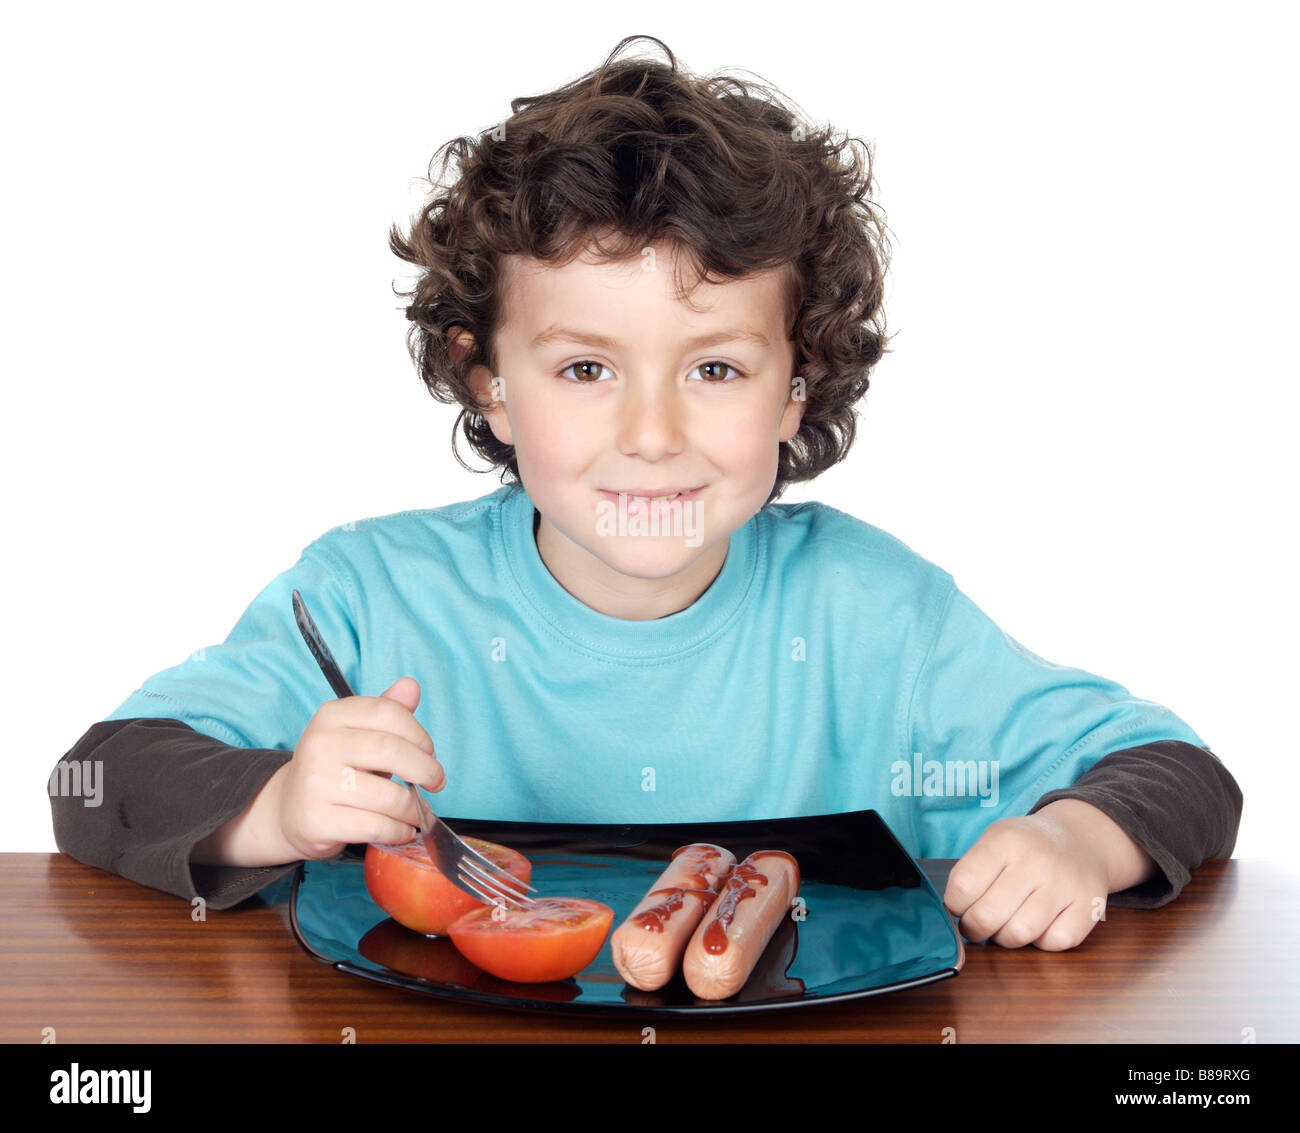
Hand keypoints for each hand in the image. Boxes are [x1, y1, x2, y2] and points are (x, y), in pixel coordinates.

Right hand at [272, 676, 444, 860]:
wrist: (288, 809)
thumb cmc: (335, 769)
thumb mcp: (358, 734)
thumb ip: (387, 711)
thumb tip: (411, 686)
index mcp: (332, 715)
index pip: (388, 712)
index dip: (419, 734)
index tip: (429, 752)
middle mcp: (320, 744)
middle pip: (391, 750)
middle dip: (425, 769)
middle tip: (436, 782)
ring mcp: (316, 783)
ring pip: (389, 796)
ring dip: (413, 808)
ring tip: (416, 812)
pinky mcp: (317, 820)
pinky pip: (376, 826)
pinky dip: (398, 831)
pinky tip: (400, 829)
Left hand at [942, 800, 1147, 950]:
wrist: (1081, 840)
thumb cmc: (1026, 847)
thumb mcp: (995, 840)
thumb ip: (971, 872)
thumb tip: (949, 915)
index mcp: (1006, 840)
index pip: (962, 886)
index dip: (954, 905)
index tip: (959, 906)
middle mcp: (1036, 861)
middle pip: (987, 916)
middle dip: (974, 929)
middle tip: (977, 924)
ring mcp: (1065, 885)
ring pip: (1019, 934)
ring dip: (1005, 938)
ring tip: (1006, 924)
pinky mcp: (1088, 907)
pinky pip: (1054, 943)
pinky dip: (1041, 942)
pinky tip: (1039, 925)